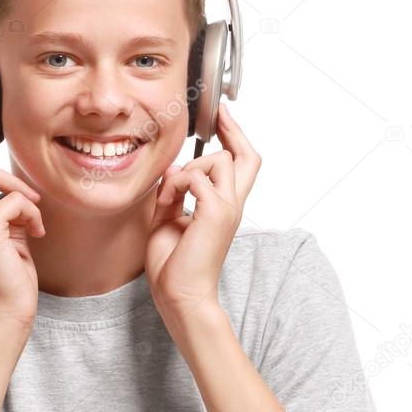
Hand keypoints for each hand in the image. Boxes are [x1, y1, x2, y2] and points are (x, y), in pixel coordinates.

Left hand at [145, 105, 260, 323]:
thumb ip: (172, 194)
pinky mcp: (216, 213)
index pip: (243, 164)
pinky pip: (197, 176)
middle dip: (230, 133)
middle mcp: (232, 205)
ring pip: (219, 160)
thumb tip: (172, 170)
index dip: (236, 136)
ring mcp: (227, 209)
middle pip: (246, 156)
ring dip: (188, 168)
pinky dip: (177, 182)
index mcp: (224, 207)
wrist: (180, 296)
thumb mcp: (167, 220)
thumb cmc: (174, 266)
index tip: (224, 116)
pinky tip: (166, 202)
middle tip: (217, 118)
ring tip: (170, 192)